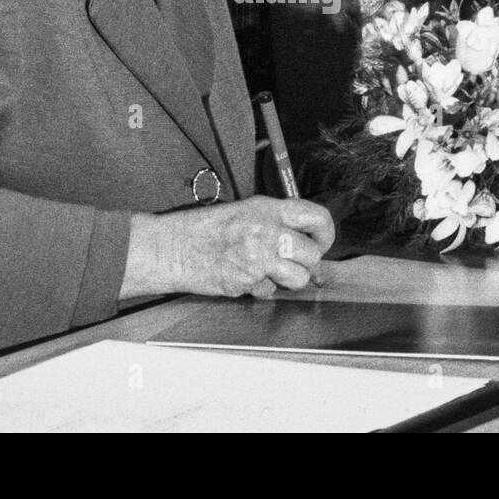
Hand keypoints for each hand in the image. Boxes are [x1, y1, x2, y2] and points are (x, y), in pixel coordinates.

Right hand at [121, 197, 334, 299]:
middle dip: (306, 263)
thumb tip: (304, 241)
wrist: (172, 248)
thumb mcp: (244, 212)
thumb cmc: (204, 229)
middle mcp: (267, 230)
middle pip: (312, 254)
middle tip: (292, 263)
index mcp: (268, 208)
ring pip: (299, 278)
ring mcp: (259, 256)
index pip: (317, 217)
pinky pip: (270, 291)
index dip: (326, 234)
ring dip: (287, 280)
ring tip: (267, 272)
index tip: (321, 242)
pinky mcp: (248, 280)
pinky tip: (244, 277)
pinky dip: (261, 289)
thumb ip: (276, 223)